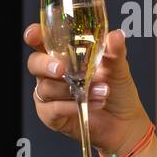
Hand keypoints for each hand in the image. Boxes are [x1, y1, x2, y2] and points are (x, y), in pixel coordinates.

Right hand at [23, 23, 150, 156]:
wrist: (123, 121)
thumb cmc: (117, 91)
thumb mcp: (118, 67)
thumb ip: (115, 51)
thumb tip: (116, 36)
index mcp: (63, 55)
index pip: (41, 41)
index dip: (34, 36)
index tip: (33, 35)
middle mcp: (52, 73)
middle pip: (34, 63)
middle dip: (46, 64)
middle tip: (62, 68)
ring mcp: (49, 94)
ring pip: (47, 87)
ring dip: (74, 89)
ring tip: (101, 91)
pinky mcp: (50, 115)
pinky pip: (52, 108)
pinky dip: (70, 105)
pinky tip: (87, 104)